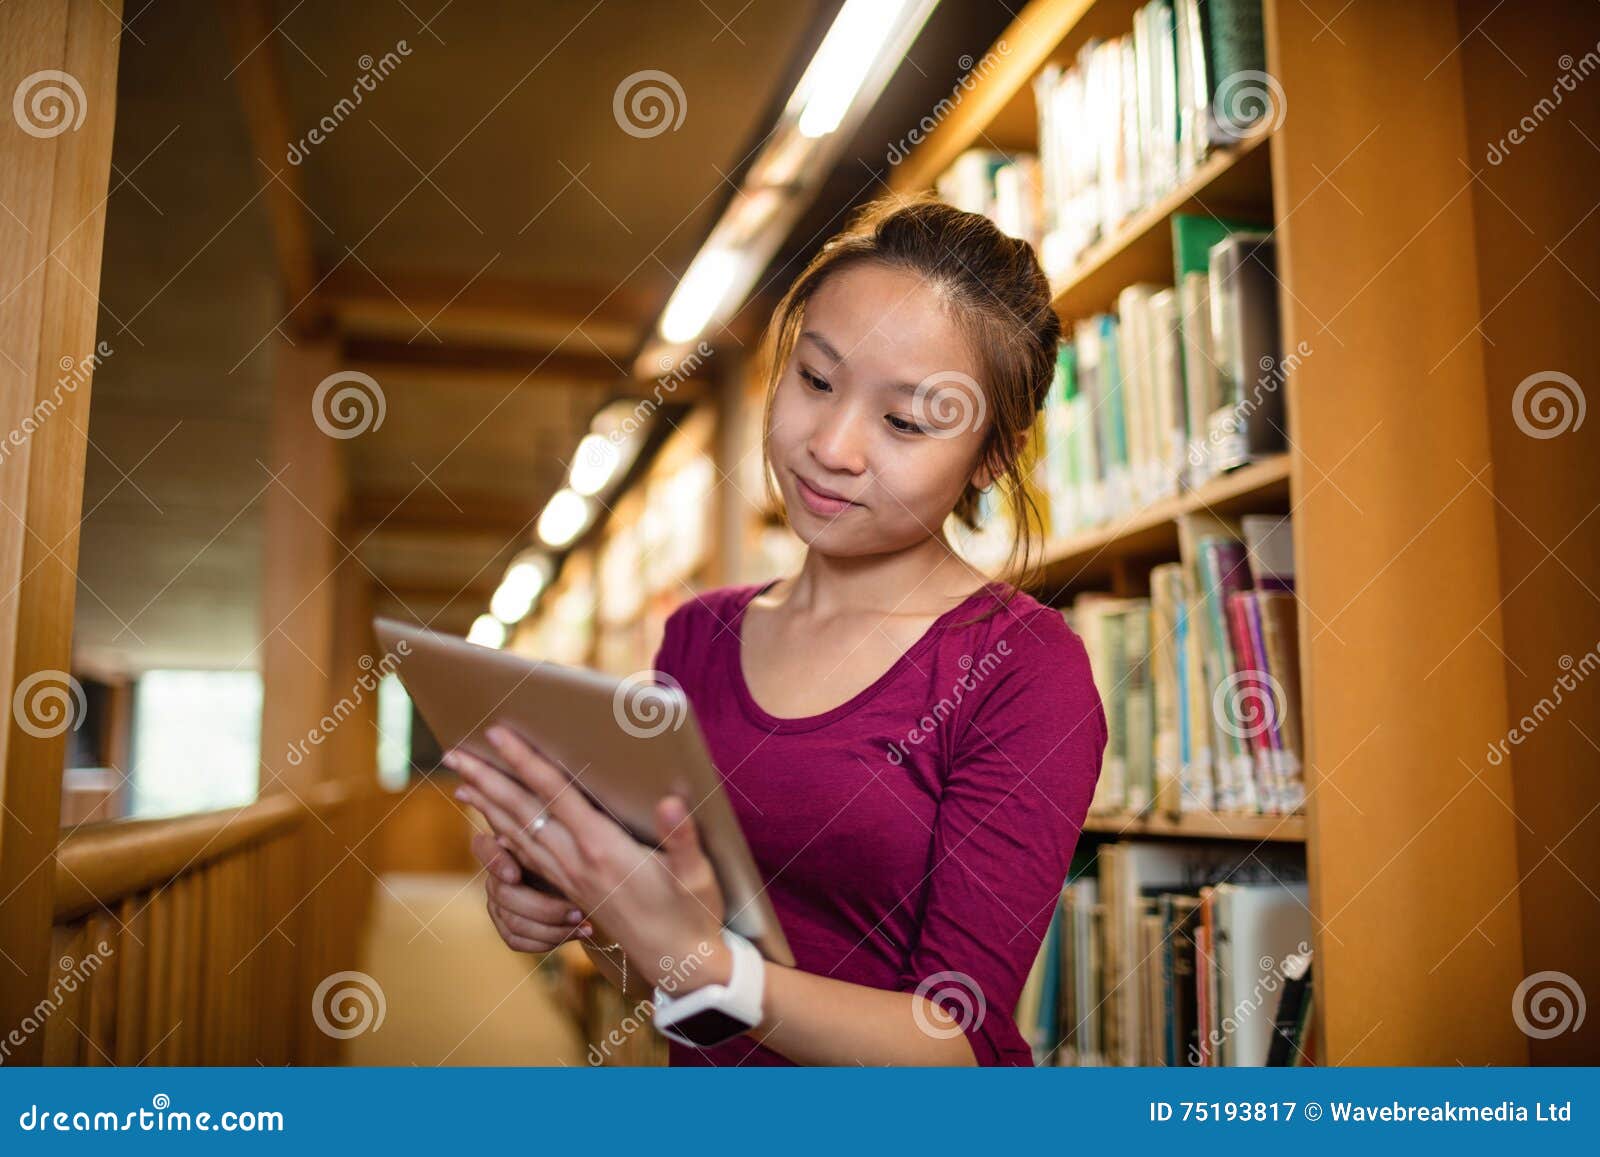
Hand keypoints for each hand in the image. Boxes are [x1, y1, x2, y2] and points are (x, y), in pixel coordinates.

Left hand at [445, 726, 731, 991]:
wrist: (680, 965)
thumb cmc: (693, 913)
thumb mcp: (697, 874)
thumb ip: (682, 837)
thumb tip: (669, 801)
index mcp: (603, 849)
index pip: (554, 795)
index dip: (525, 761)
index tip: (498, 734)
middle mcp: (576, 861)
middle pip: (521, 812)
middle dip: (487, 780)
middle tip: (453, 752)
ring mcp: (569, 877)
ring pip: (517, 833)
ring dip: (487, 805)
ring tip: (460, 781)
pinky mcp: (570, 889)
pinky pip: (527, 855)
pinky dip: (503, 834)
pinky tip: (491, 827)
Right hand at [468, 830, 590, 953]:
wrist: (589, 881)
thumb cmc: (581, 850)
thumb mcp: (572, 834)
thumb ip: (557, 818)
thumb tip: (541, 793)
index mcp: (506, 845)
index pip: (483, 847)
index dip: (495, 862)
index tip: (515, 874)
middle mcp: (496, 875)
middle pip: (505, 895)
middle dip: (544, 907)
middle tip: (578, 911)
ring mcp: (498, 904)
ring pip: (513, 923)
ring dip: (552, 928)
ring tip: (584, 923)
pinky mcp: (506, 928)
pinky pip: (517, 941)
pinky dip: (549, 941)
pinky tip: (576, 934)